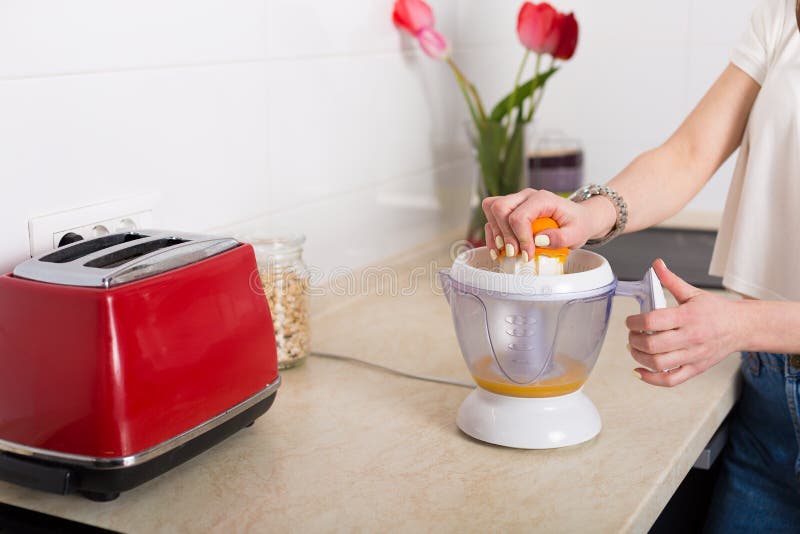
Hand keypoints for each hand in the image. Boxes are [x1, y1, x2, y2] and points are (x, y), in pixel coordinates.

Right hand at [481, 188, 615, 257]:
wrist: (578, 219)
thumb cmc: (577, 224)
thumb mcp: (577, 234)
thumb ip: (560, 238)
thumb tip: (539, 239)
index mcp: (542, 198)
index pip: (520, 216)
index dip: (520, 238)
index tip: (528, 255)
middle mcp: (525, 196)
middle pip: (500, 207)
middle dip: (504, 234)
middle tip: (515, 253)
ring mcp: (516, 202)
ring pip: (491, 208)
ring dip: (495, 233)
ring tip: (505, 252)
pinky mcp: (510, 211)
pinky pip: (491, 218)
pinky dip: (491, 235)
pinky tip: (498, 251)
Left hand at [626, 259, 741, 386]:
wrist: (740, 327)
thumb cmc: (715, 310)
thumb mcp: (693, 292)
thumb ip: (671, 280)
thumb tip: (657, 265)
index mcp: (688, 316)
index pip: (653, 320)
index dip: (634, 322)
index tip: (629, 321)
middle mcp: (690, 338)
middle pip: (653, 345)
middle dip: (634, 340)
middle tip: (631, 334)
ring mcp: (693, 356)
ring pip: (659, 364)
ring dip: (639, 357)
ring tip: (634, 349)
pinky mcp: (695, 369)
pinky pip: (671, 380)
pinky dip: (651, 379)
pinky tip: (640, 371)